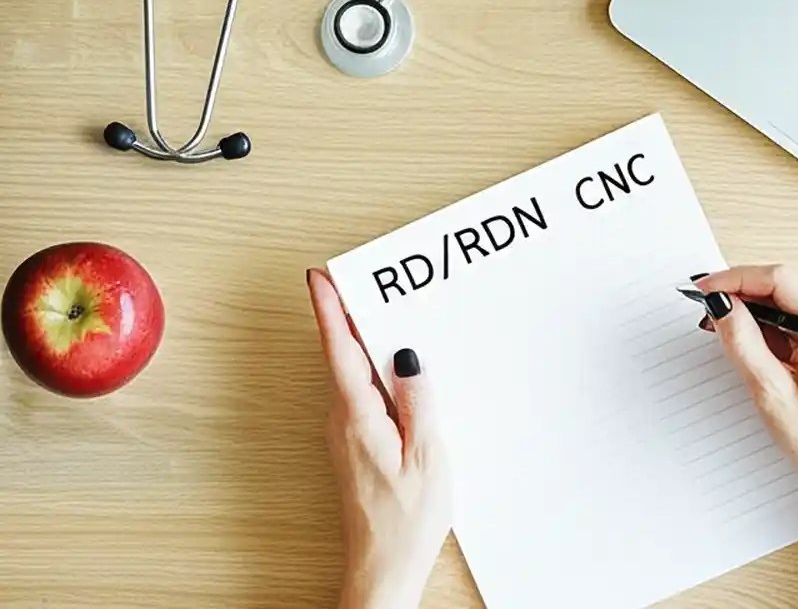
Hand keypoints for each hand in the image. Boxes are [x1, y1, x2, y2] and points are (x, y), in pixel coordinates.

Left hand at [307, 269, 451, 608]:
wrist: (383, 569)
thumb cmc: (405, 522)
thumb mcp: (427, 456)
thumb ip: (419, 402)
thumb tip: (409, 358)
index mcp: (359, 417)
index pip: (340, 350)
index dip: (329, 311)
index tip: (320, 277)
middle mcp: (344, 421)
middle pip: (345, 356)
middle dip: (351, 316)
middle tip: (362, 280)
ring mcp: (347, 434)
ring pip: (354, 375)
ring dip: (366, 345)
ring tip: (386, 314)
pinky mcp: (357, 446)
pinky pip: (364, 395)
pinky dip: (376, 373)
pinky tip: (397, 371)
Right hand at [694, 266, 797, 505]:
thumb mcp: (772, 391)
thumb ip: (743, 342)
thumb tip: (721, 304)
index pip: (778, 279)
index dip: (735, 279)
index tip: (705, 289)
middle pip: (782, 289)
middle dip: (742, 298)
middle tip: (708, 314)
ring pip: (787, 308)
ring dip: (754, 318)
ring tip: (726, 338)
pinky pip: (797, 326)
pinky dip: (771, 333)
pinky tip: (753, 352)